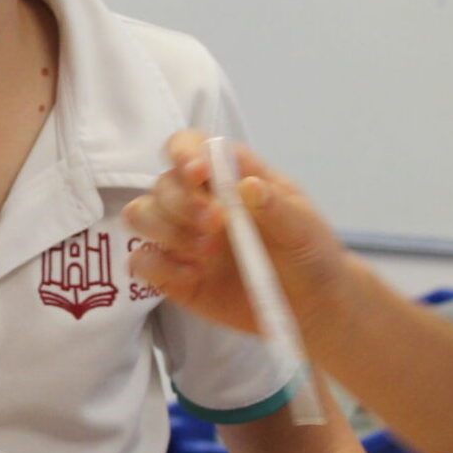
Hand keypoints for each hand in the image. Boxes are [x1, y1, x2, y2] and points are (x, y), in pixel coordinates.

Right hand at [122, 130, 355, 334]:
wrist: (312, 306)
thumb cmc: (308, 252)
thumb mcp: (304, 226)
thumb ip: (277, 205)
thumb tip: (248, 185)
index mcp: (227, 176)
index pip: (188, 146)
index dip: (184, 153)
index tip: (198, 172)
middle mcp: (197, 201)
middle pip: (161, 184)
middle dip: (183, 202)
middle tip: (217, 224)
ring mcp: (182, 239)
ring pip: (140, 216)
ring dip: (166, 230)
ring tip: (207, 253)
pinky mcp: (173, 275)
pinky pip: (141, 261)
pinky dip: (157, 266)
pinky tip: (192, 276)